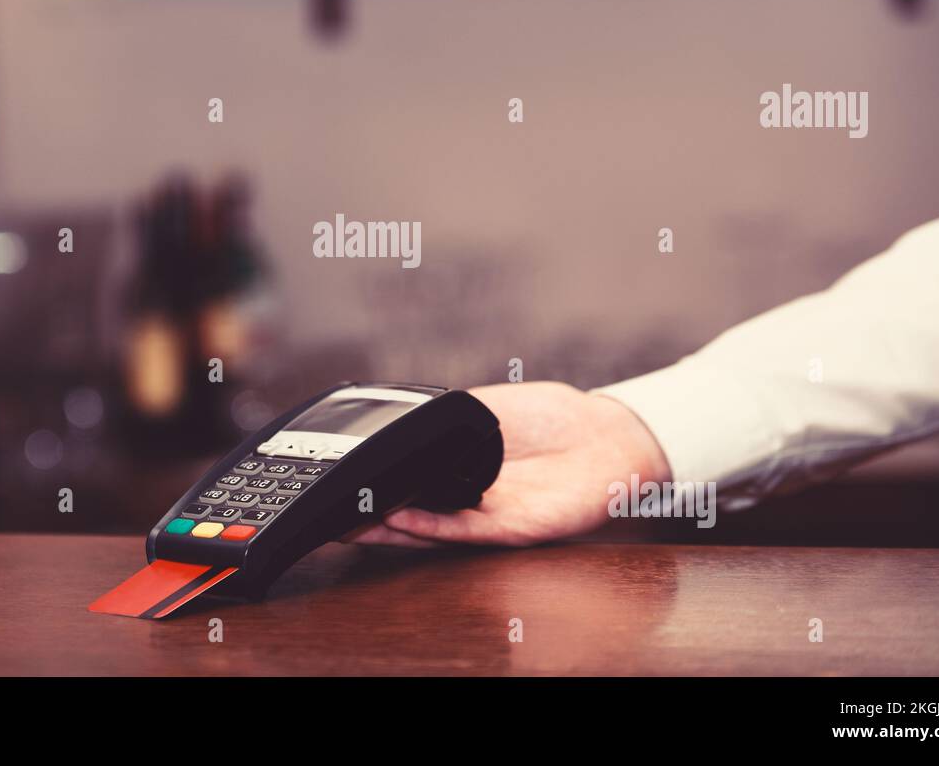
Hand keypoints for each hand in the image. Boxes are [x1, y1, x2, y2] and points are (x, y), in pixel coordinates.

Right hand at [352, 381, 670, 546]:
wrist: (607, 434)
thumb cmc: (555, 419)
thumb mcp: (486, 409)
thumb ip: (447, 419)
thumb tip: (402, 418)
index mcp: (463, 468)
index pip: (410, 481)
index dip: (375, 485)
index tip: (340, 481)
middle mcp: (471, 497)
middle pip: (410, 512)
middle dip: (369, 515)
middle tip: (331, 514)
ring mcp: (489, 514)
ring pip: (429, 529)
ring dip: (389, 528)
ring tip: (351, 522)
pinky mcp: (511, 527)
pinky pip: (463, 531)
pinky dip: (429, 525)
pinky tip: (400, 517)